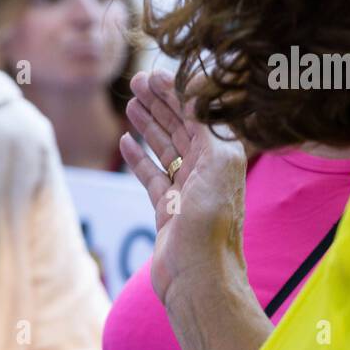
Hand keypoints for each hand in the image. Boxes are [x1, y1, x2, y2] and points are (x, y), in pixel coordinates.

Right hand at [119, 71, 248, 307]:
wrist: (198, 276)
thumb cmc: (211, 225)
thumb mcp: (215, 167)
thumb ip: (206, 128)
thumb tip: (196, 92)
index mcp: (224, 156)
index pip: (198, 114)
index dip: (176, 92)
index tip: (154, 73)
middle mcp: (207, 170)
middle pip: (180, 126)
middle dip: (160, 103)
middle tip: (136, 81)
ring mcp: (185, 189)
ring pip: (164, 148)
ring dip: (148, 124)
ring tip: (130, 103)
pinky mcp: (167, 207)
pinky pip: (150, 174)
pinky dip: (138, 157)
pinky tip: (126, 141)